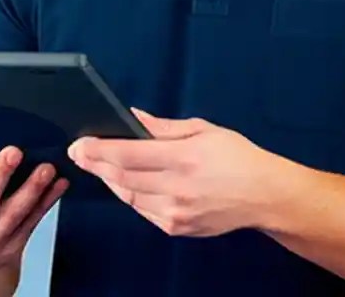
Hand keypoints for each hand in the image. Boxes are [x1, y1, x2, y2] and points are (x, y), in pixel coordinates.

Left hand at [67, 109, 286, 236]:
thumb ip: (162, 127)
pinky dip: (129, 196)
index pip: (128, 155)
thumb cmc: (238, 158)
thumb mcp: (203, 130)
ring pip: (128, 196)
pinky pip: (142, 210)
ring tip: (97, 165)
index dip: (99, 150)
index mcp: (185, 158)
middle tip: (78, 153)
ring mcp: (177, 212)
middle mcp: (179, 188)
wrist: (266, 196)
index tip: (80, 144)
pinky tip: (124, 183)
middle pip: (122, 178)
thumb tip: (132, 116)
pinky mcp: (178, 227)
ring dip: (109, 180)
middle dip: (95, 164)